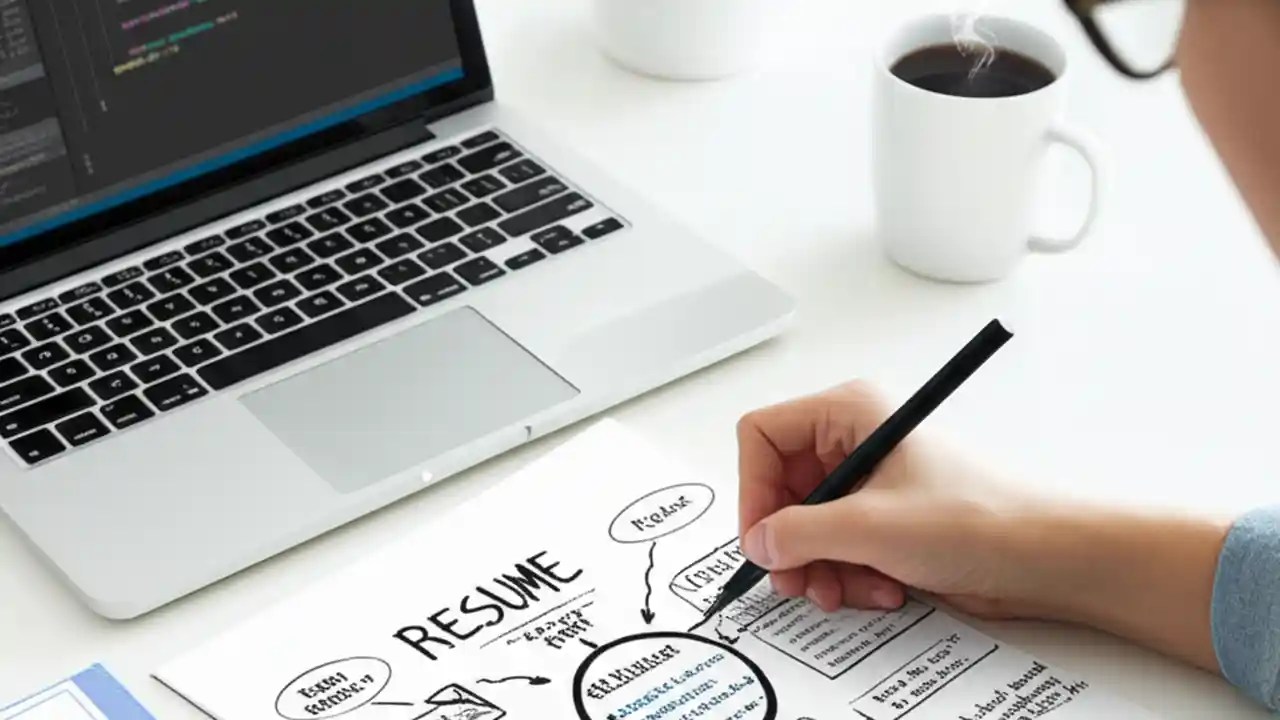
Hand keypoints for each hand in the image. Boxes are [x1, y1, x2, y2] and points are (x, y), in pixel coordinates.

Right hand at [736, 380, 1227, 671]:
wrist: (1045, 558)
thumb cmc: (982, 518)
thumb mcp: (872, 527)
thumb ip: (800, 533)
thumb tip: (759, 541)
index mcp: (850, 412)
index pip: (763, 435)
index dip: (754, 488)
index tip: (763, 535)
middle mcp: (855, 440)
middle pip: (780, 487)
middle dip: (789, 540)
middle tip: (797, 575)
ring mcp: (869, 482)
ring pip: (805, 525)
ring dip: (819, 565)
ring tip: (845, 588)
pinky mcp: (883, 519)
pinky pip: (835, 547)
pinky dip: (846, 574)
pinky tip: (879, 587)